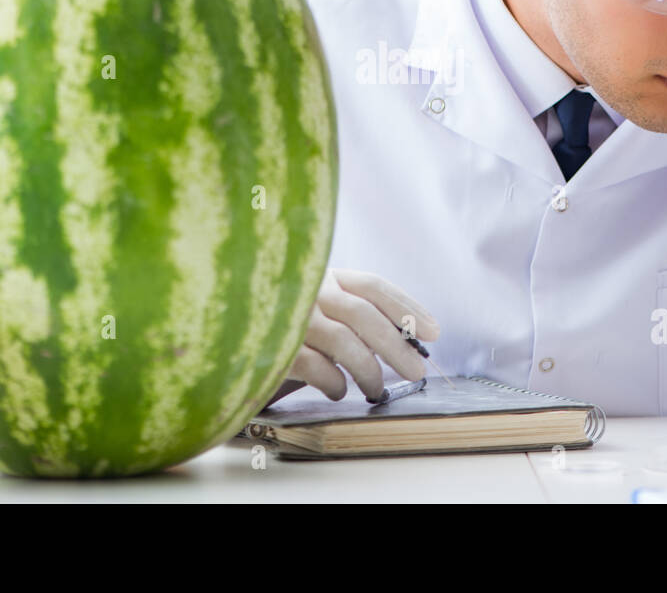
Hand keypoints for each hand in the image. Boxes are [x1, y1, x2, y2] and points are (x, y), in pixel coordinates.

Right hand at [273, 268, 440, 401]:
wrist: (233, 336)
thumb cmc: (288, 329)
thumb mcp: (321, 311)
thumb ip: (354, 317)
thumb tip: (408, 344)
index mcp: (325, 275)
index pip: (373, 285)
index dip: (406, 308)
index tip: (433, 333)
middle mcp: (308, 290)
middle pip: (363, 313)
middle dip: (396, 345)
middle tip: (416, 371)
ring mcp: (289, 316)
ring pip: (344, 341)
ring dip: (368, 370)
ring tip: (376, 390)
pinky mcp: (272, 347)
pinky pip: (316, 367)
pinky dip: (335, 382)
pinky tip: (338, 391)